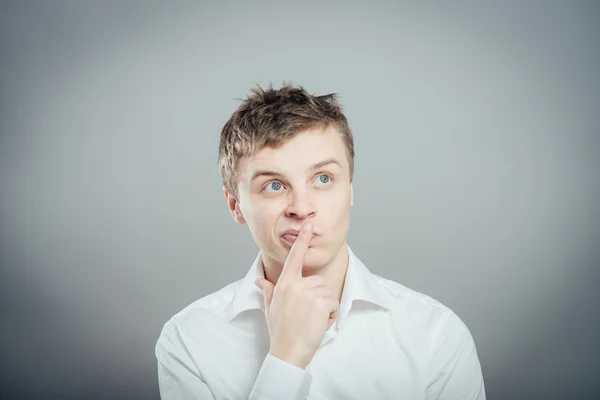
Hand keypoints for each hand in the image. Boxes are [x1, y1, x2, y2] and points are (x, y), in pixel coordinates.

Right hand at [254, 222, 339, 368]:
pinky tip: (318, 324)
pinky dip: (330, 316)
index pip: (294, 256)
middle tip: (306, 315)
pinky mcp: (321, 302)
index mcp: (284, 283)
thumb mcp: (270, 308)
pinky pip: (334, 304)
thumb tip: (259, 280)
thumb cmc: (280, 330)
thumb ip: (267, 290)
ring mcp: (309, 293)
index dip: (302, 239)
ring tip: (311, 321)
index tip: (309, 224)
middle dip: (317, 297)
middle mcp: (295, 285)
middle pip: (318, 281)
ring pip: (327, 293)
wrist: (287, 351)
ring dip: (324, 308)